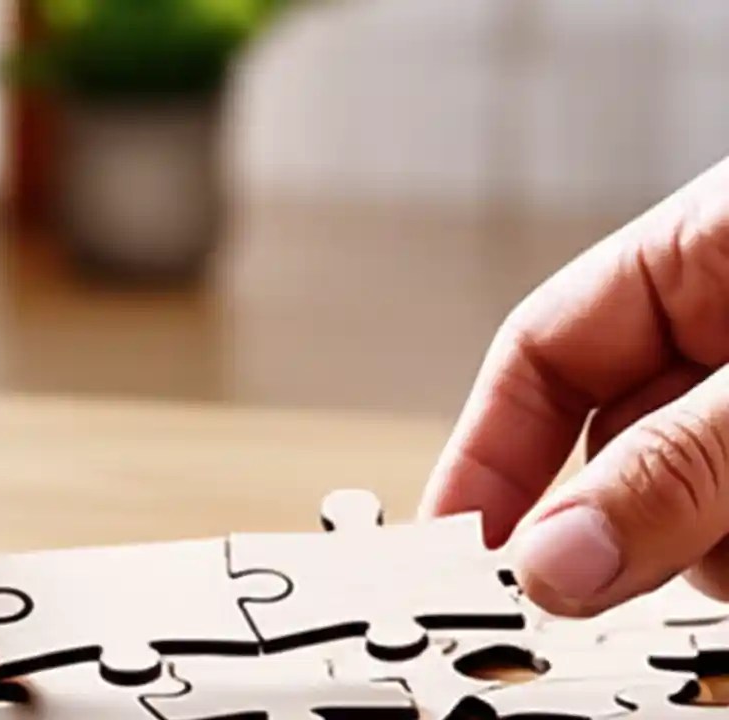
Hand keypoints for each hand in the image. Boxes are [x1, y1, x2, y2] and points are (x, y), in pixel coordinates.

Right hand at [419, 155, 728, 617]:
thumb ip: (671, 466)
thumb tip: (555, 562)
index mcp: (700, 256)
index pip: (543, 353)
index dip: (484, 451)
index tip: (448, 547)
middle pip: (615, 448)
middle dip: (611, 526)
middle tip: (594, 594)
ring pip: (693, 512)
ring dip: (708, 553)